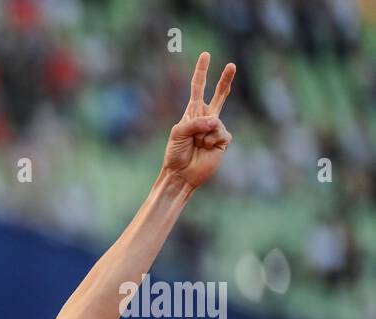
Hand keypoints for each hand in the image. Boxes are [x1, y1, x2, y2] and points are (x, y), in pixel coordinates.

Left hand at [161, 52, 235, 189]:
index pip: (198, 88)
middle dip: (225, 80)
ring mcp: (216, 128)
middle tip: (231, 65)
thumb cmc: (175, 153)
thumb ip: (195, 122)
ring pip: (216, 121)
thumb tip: (215, 121)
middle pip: (219, 95)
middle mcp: (206, 117)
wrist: (181, 174)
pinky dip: (212, 141)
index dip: (202, 72)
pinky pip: (221, 133)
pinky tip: (206, 149)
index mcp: (192, 112)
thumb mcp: (178, 133)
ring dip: (203, 134)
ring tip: (196, 145)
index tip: (205, 55)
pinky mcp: (223, 140)